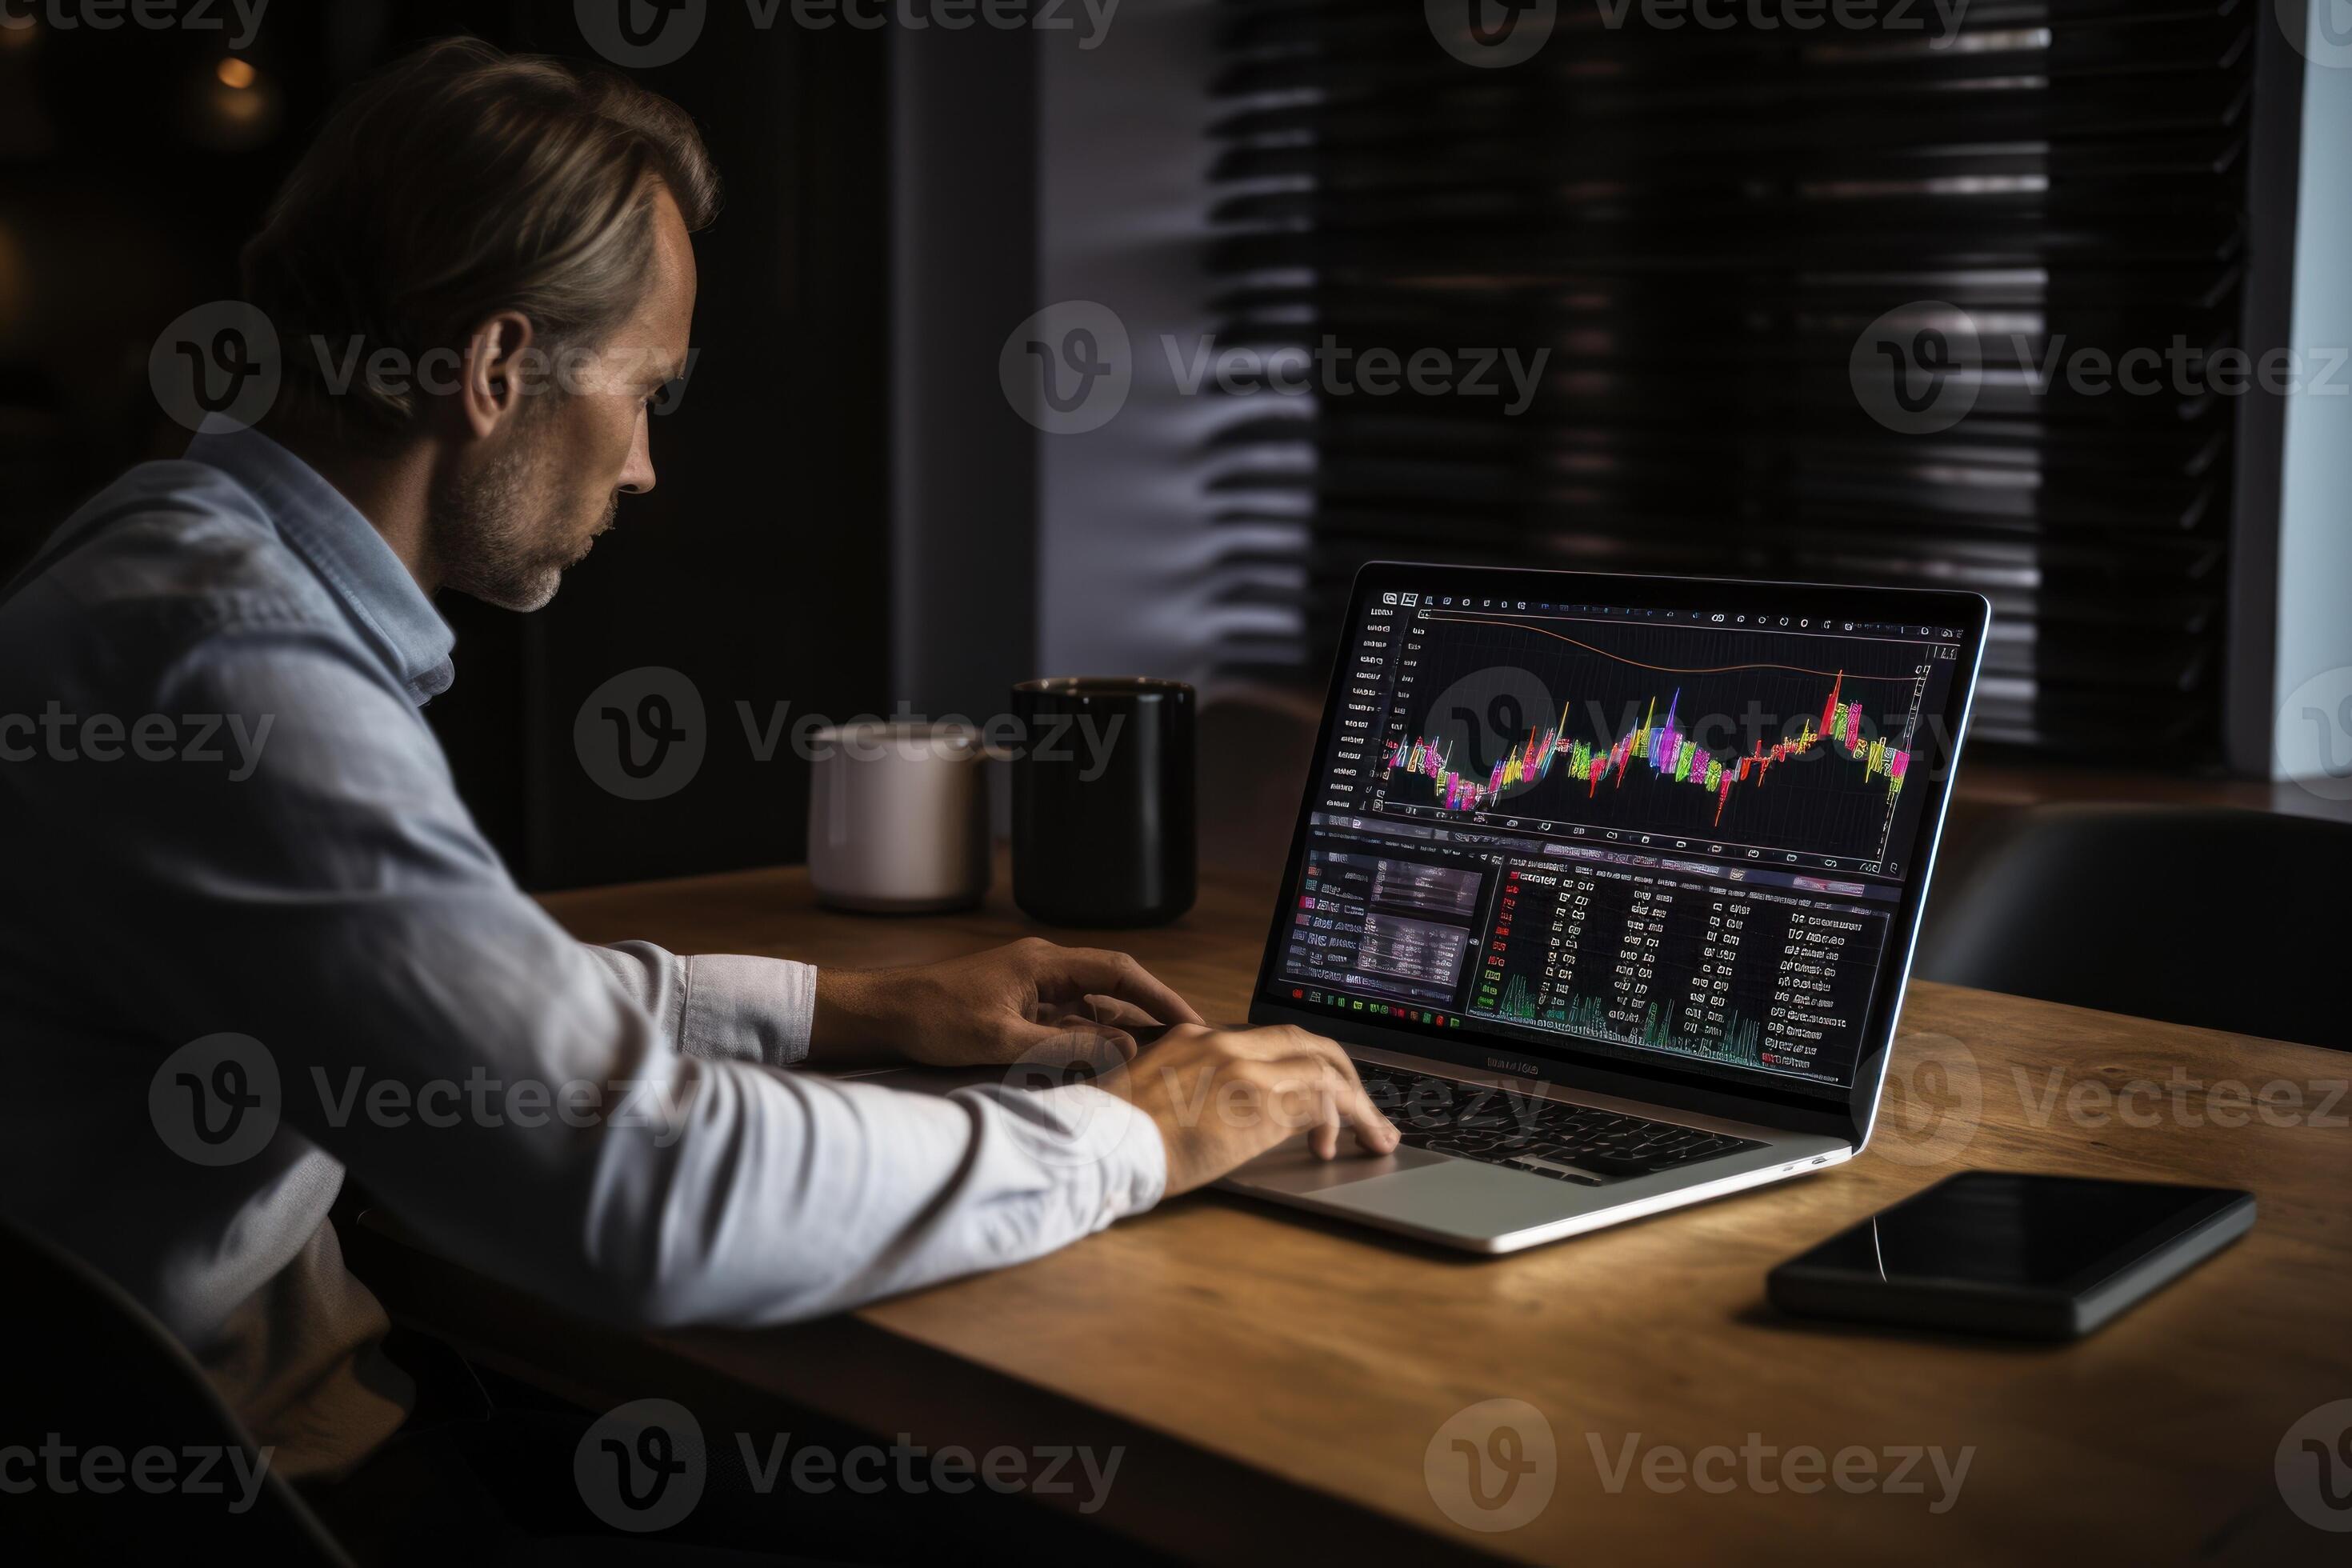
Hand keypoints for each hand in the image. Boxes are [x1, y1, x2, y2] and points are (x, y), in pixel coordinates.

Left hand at [809, 937, 1204, 1069]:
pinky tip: (1102, 1068)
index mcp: (1043, 963)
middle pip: (1112, 988)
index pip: (1120, 972)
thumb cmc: (931, 1019)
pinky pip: (1066, 1023)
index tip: (1192, 1023)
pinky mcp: (1017, 1008)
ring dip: (1120, 1033)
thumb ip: (1065, 1045)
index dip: (1160, 997)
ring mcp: (1030, 989)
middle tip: (1188, 1047)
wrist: (880, 1014)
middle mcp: (1043, 969)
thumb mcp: (1001, 1039)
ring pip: (1090, 1009)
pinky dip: (1089, 1043)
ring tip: (1155, 1064)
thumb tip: (1123, 1048)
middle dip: (1149, 1015)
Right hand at [1092, 1023, 1399, 1194]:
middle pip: (1305, 1042)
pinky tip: (1328, 1148)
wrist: (1097, 1143)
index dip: (1299, 1062)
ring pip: (1323, 1071)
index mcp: (1194, 1038)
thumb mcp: (1148, 1094)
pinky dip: (1336, 1123)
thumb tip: (1207, 1113)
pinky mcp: (1259, 1103)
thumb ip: (1183, 1090)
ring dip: (1356, 1104)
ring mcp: (1244, 1070)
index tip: (1314, 1086)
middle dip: (1342, 1072)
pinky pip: (1319, 1103)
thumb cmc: (1110, 1134)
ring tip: (1372, 1135)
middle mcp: (1224, 1044)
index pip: (1264, 1040)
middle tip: (1361, 1106)